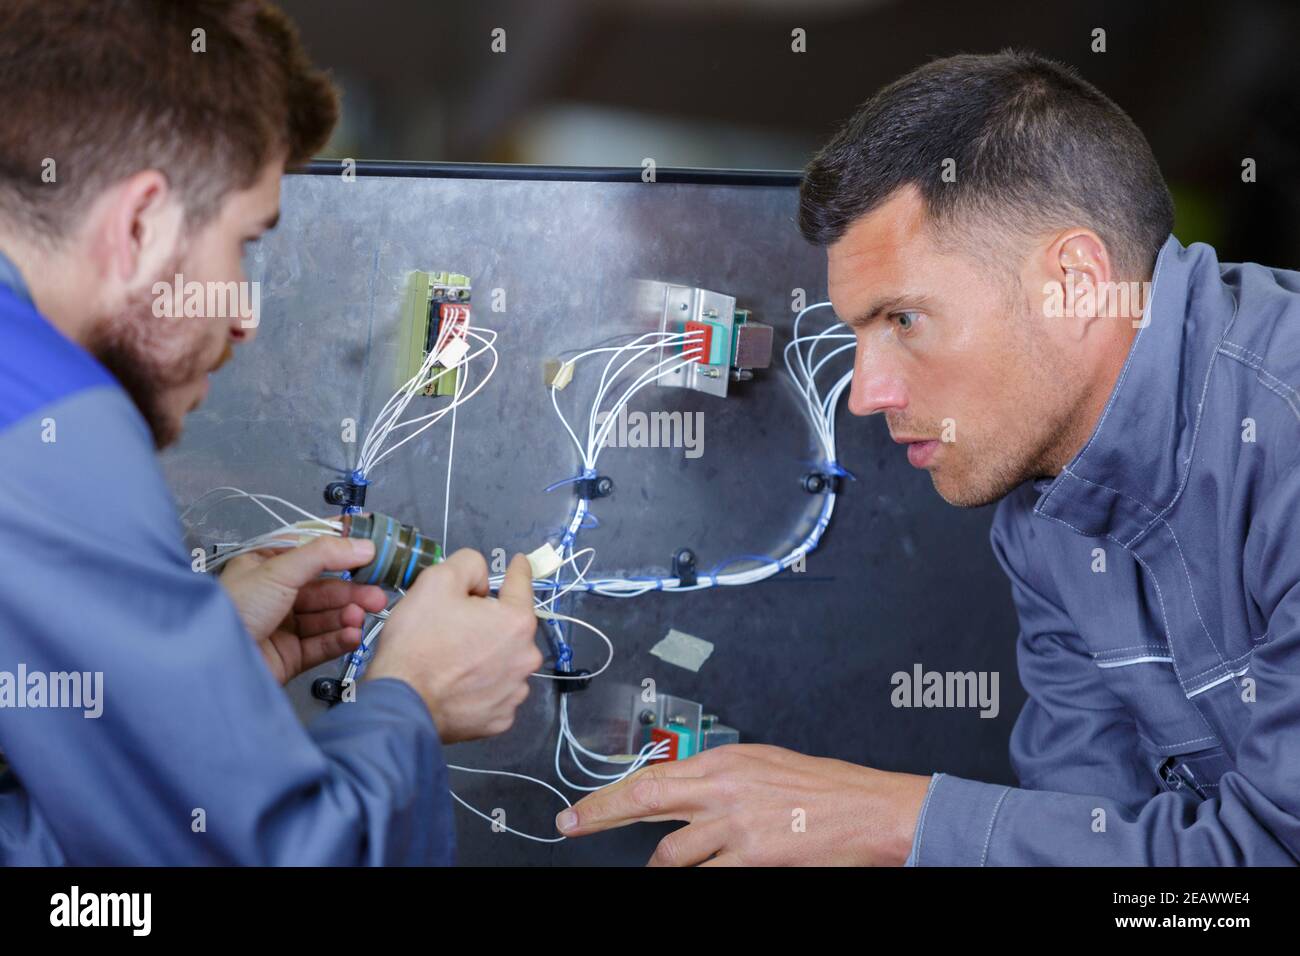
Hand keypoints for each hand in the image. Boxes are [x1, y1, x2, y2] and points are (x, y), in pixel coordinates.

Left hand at [219, 536, 387, 684]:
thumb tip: (361, 544)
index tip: (371, 550)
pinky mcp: (290, 655)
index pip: (312, 551)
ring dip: (347, 615)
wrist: (212, 663)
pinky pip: (323, 643)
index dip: (342, 550)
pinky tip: (351, 634)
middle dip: (352, 591)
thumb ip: (324, 554)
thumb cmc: (229, 612)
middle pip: (325, 588)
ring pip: (327, 616)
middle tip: (377, 593)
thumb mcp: (278, 570)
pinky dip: (340, 638)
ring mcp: (283, 626)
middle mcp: (275, 594)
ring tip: (360, 615)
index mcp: (266, 566)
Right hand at [365, 549, 542, 743]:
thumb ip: (468, 565)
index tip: (519, 563)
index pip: (521, 584)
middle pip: (510, 626)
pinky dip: (480, 685)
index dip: (517, 570)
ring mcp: (515, 692)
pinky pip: (494, 691)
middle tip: (455, 624)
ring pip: (504, 660)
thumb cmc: (418, 641)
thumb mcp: (436, 580)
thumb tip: (482, 580)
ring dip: (487, 655)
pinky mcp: (500, 718)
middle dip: (490, 620)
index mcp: (517, 621)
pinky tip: (457, 685)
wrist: (400, 704)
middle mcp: (526, 657)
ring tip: (452, 659)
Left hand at [555, 743, 930, 865]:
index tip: (581, 807)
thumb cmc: (824, 787)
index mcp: (724, 760)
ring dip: (658, 865)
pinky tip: (702, 875)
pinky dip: (698, 878)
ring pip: (670, 851)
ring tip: (657, 870)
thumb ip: (721, 776)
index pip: (651, 775)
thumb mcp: (764, 764)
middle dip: (600, 814)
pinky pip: (707, 876)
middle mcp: (723, 788)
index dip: (608, 794)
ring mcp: (736, 825)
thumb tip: (687, 789)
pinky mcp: (753, 858)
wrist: (868, 808)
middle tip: (571, 825)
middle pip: (644, 799)